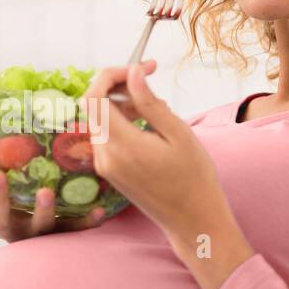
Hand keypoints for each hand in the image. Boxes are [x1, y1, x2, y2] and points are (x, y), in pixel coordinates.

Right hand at [0, 165, 106, 241]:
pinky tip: (99, 211)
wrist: (48, 257)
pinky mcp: (63, 239)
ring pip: (37, 228)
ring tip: (45, 191)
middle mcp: (12, 231)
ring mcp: (38, 237)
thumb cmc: (15, 211)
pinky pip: (75, 232)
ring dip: (41, 211)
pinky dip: (86, 222)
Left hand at [80, 61, 240, 258]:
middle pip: (94, 106)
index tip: (140, 67)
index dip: (111, 75)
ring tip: (158, 106)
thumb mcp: (178, 134)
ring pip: (100, 119)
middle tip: (151, 77)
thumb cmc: (194, 178)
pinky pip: (107, 136)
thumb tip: (133, 73)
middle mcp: (106, 156)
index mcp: (122, 146)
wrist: (192, 220)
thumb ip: (150, 102)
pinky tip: (150, 124)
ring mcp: (105, 166)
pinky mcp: (109, 171)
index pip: (95, 98)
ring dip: (122, 103)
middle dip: (119, 85)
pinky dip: (123, 121)